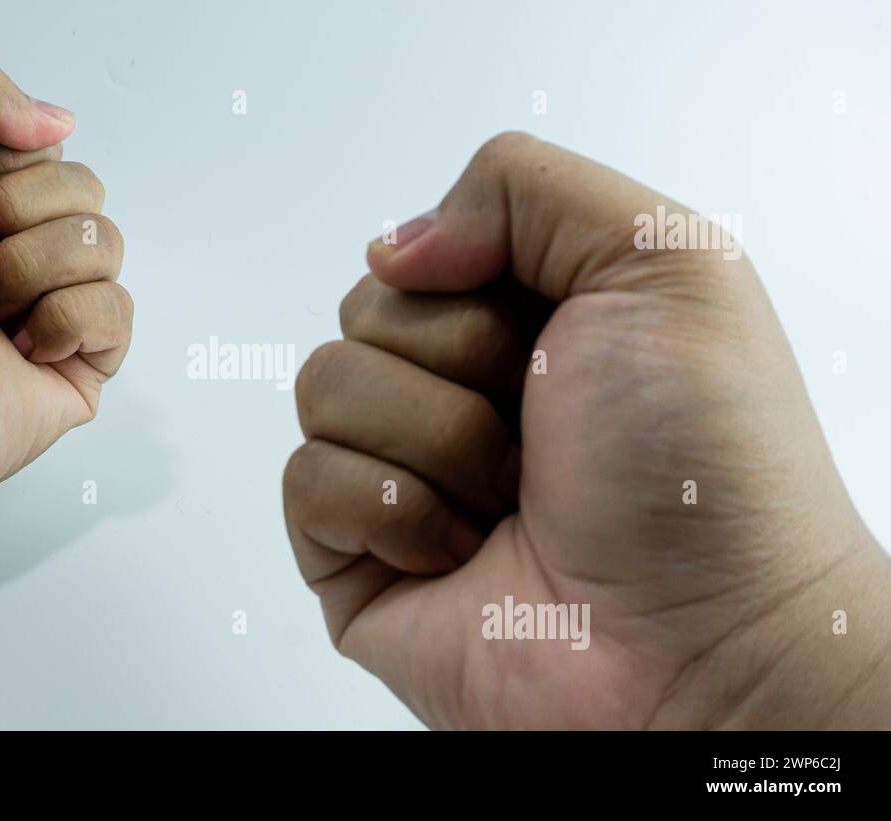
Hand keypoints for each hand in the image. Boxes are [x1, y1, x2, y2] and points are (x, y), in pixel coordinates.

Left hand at [0, 56, 130, 509]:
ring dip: (39, 274)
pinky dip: (66, 324)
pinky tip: (22, 350)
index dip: (13, 170)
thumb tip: (60, 121)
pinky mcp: (84, 363)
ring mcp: (58, 307)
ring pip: (108, 248)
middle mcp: (24, 249)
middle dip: (26, 223)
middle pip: (88, 194)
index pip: (50, 150)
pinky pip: (117, 311)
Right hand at [284, 132, 890, 728]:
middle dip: (457, 362)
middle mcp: (461, 392)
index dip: (473, 275)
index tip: (548, 331)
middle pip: (365, 308)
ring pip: (324, 387)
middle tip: (539, 429)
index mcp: (527, 320)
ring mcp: (405, 474)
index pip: (425, 246)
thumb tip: (393, 248)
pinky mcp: (358, 558)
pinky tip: (461, 550)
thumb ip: (519, 185)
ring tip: (509, 500)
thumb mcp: (659, 258)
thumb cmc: (704, 469)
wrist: (700, 646)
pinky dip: (389, 511)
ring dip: (433, 441)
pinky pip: (306, 481)